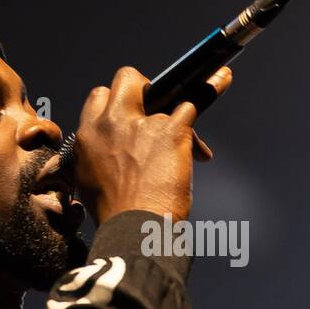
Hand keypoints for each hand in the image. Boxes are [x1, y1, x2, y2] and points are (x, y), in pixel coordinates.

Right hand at [71, 64, 231, 225]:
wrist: (134, 230)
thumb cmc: (116, 216)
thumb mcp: (89, 182)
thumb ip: (97, 158)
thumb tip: (113, 155)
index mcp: (87, 136)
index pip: (99, 96)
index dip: (117, 101)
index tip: (131, 114)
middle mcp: (111, 124)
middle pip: (126, 78)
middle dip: (143, 87)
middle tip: (157, 109)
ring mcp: (141, 124)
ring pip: (164, 89)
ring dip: (179, 104)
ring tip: (203, 92)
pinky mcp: (170, 131)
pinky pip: (194, 100)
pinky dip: (211, 89)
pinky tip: (222, 80)